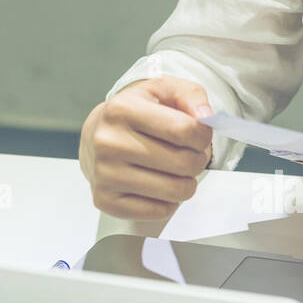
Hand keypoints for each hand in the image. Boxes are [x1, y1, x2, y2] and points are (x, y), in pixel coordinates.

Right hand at [80, 76, 214, 219]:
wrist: (96, 135)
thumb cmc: (136, 113)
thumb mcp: (162, 91)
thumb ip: (190, 95)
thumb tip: (206, 118)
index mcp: (122, 109)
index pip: (185, 130)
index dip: (203, 136)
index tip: (199, 136)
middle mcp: (108, 142)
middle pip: (184, 163)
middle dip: (197, 160)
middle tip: (189, 154)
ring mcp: (104, 174)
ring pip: (175, 191)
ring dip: (186, 183)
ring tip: (176, 170)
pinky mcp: (105, 200)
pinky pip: (159, 212)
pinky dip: (168, 202)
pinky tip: (159, 186)